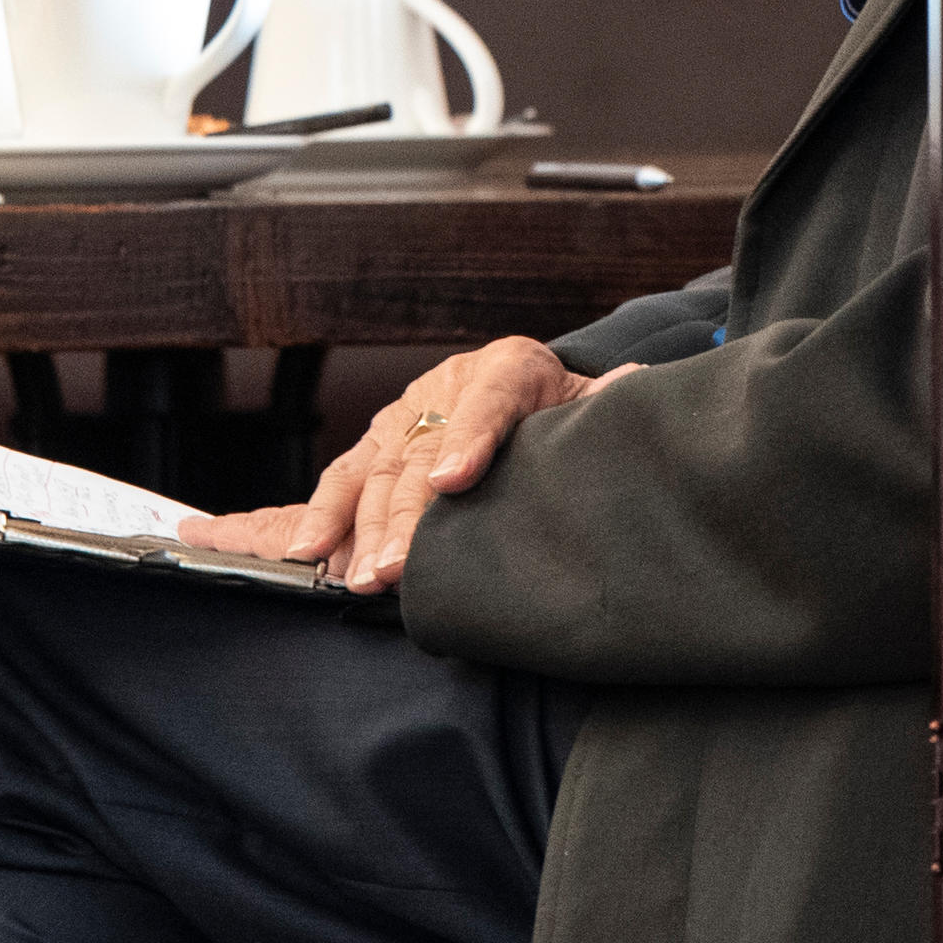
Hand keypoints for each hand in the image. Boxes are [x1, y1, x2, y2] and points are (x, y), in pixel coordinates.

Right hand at [178, 338, 626, 593]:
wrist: (527, 380)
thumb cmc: (562, 402)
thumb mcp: (590, 399)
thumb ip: (607, 403)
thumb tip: (636, 387)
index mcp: (510, 367)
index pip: (490, 399)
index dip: (469, 440)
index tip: (454, 482)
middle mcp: (447, 386)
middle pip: (420, 450)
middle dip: (403, 515)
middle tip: (393, 569)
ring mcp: (406, 412)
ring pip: (376, 470)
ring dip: (358, 528)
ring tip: (355, 575)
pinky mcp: (378, 439)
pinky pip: (344, 478)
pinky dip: (322, 516)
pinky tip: (307, 552)